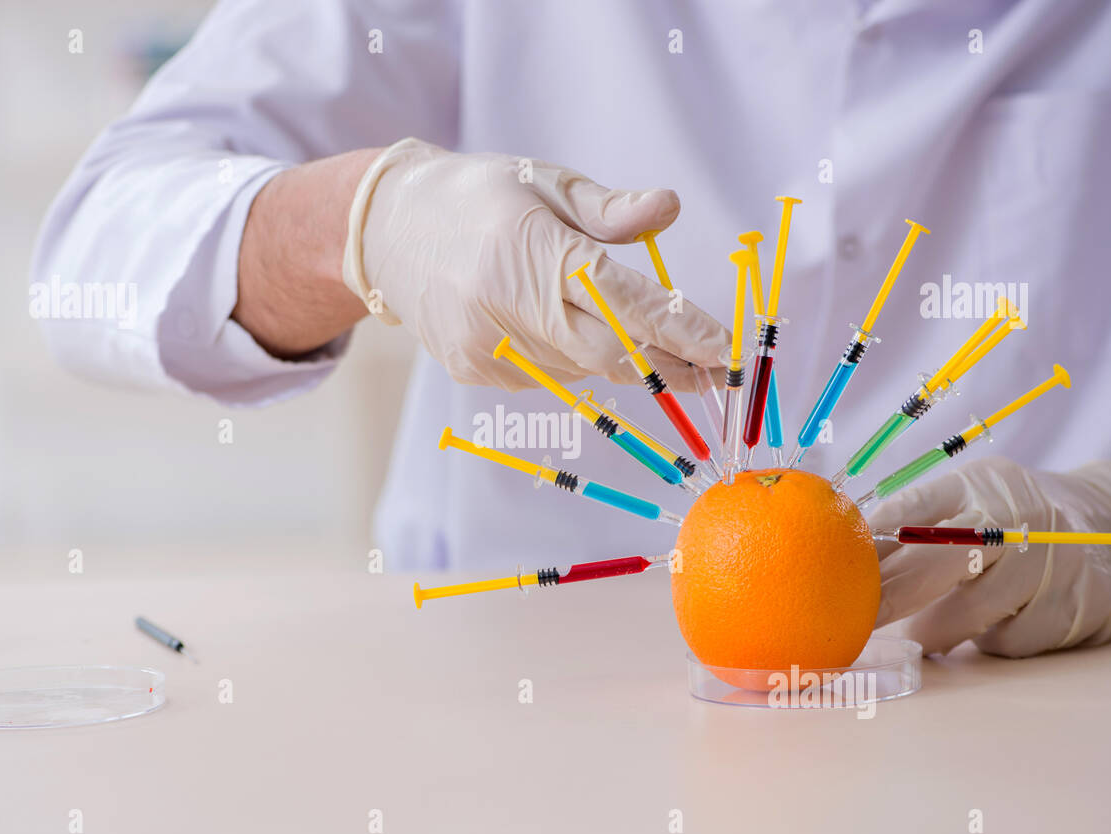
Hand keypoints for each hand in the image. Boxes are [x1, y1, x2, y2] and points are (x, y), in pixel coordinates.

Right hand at [342, 138, 728, 390]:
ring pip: (581, 368)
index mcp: (529, 251)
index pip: (621, 300)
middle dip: (668, 366)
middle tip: (714, 371)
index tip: (724, 349)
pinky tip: (571, 332)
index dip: (678, 329)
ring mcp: (487, 348)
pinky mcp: (475, 370)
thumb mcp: (542, 181)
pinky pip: (548, 375)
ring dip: (623, 361)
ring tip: (652, 349)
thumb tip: (668, 209)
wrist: (386, 233)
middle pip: (609, 352)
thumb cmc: (475, 197)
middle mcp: (505, 307)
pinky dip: (575, 359)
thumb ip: (607, 208)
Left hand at [870, 456, 1110, 656]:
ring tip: (919, 635)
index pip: (913, 507)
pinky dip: (987, 640)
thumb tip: (846, 557)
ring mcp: (1047, 562)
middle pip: (938, 559)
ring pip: (971, 609)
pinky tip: (990, 627)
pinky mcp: (1070, 607)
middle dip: (890, 594)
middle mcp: (1014, 518)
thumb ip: (916, 525)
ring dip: (934, 629)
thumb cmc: (1010, 523)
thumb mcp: (971, 502)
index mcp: (977, 486)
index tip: (840, 562)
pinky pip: (1007, 638)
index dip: (872, 537)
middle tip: (858, 619)